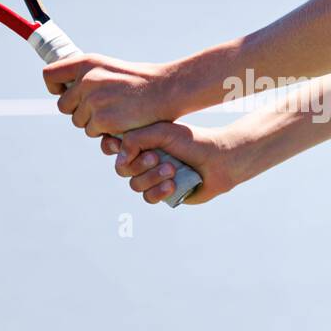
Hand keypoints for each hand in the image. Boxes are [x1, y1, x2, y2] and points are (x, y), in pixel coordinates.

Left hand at [43, 54, 178, 137]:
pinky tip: (120, 121)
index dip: (55, 87)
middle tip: (100, 109)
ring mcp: (94, 101)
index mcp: (86, 63)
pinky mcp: (103, 120)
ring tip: (115, 113)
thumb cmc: (139, 81)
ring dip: (93, 122)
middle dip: (78, 111)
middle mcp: (87, 80)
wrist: (165, 90)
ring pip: (78, 121)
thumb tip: (65, 90)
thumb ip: (87, 77)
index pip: (50, 75)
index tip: (65, 93)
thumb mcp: (109, 69)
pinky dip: (105, 131)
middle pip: (63, 106)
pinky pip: (92, 132)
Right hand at [99, 123, 238, 204]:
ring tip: (172, 170)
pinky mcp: (163, 194)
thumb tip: (120, 158)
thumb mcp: (162, 132)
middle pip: (122, 169)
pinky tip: (172, 185)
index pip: (113, 146)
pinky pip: (148, 198)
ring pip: (135, 185)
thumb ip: (136, 139)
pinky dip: (159, 191)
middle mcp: (144, 160)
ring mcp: (152, 178)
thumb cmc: (192, 141)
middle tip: (157, 157)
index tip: (119, 144)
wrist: (218, 159)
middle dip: (138, 164)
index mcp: (141, 142)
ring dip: (152, 177)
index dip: (112, 148)